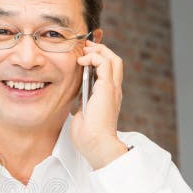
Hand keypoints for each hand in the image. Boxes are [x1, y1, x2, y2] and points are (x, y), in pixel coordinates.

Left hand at [71, 40, 127, 169]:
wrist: (96, 144)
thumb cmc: (88, 136)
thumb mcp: (83, 114)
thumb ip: (83, 104)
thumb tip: (77, 99)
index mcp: (108, 96)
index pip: (109, 71)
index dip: (98, 60)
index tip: (83, 57)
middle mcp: (114, 90)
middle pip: (114, 61)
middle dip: (100, 50)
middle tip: (85, 48)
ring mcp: (112, 89)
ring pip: (113, 59)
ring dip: (98, 51)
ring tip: (84, 50)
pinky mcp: (107, 88)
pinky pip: (105, 63)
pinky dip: (94, 57)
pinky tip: (82, 60)